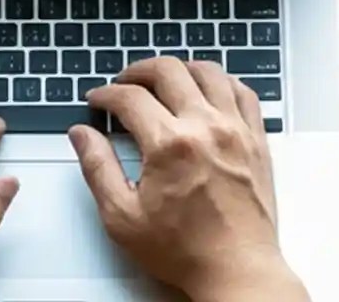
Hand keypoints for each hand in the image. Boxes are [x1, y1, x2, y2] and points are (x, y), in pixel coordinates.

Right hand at [69, 57, 308, 301]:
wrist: (236, 270)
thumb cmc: (184, 250)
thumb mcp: (122, 216)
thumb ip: (97, 168)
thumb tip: (82, 134)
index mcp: (169, 145)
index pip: (129, 98)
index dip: (106, 94)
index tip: (98, 100)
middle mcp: (205, 128)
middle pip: (168, 71)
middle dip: (137, 71)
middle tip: (124, 83)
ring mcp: (236, 130)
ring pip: (208, 71)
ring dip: (180, 68)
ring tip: (163, 80)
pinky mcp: (256, 140)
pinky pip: (242, 92)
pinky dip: (222, 82)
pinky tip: (207, 90)